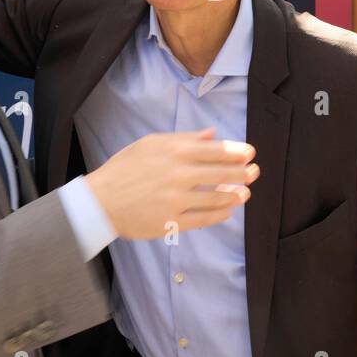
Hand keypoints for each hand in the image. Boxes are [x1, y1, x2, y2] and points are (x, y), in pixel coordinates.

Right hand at [85, 129, 257, 239]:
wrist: (101, 201)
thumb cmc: (125, 168)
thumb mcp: (151, 144)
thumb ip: (184, 139)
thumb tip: (211, 134)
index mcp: (175, 152)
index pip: (216, 150)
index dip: (237, 152)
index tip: (250, 153)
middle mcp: (179, 174)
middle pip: (221, 173)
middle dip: (242, 172)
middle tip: (255, 172)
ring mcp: (176, 200)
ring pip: (216, 197)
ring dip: (235, 195)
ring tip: (244, 193)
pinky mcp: (172, 222)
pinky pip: (204, 219)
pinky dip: (220, 214)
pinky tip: (228, 210)